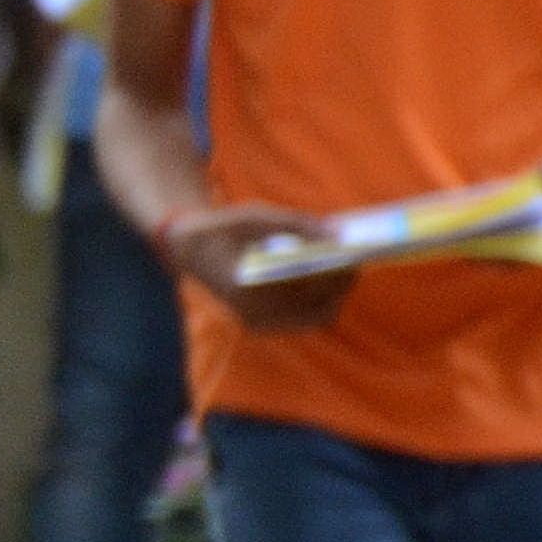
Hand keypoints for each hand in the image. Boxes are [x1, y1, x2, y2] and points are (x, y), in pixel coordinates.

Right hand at [163, 201, 357, 335]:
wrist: (188, 250)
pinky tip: (324, 281)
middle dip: (341, 288)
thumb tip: (338, 234)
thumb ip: (296, 224)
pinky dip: (320, 303)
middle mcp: (252, 312)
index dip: (336, 276)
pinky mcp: (262, 325)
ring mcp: (257, 322)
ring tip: (343, 272)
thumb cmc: (221, 229)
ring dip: (333, 297)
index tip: (354, 258)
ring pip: (315, 319)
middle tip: (354, 265)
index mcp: (247, 288)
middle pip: (318, 310)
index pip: (306, 288)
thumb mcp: (255, 216)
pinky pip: (304, 319)